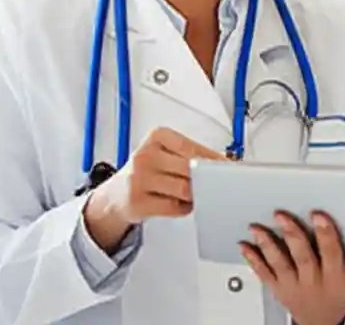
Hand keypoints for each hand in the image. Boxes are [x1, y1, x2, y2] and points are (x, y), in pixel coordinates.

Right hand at [83, 127, 222, 251]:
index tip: (228, 168)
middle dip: (206, 178)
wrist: (116, 195)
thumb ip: (190, 154)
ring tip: (194, 193)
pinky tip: (180, 203)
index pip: (192, 148)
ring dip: (195, 194)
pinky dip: (184, 207)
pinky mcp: (139, 202)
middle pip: (190, 169)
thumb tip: (225, 162)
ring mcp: (140, 179)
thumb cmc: (147, 171)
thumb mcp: (164, 152)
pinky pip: (174, 207)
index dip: (214, 160)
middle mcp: (145, 155)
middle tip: (216, 183)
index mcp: (156, 136)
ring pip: (184, 189)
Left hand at [241, 211, 344, 324]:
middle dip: (292, 234)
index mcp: (336, 274)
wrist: (323, 319)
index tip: (317, 215)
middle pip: (303, 256)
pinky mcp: (278, 288)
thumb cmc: (341, 287)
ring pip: (280, 264)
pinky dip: (253, 259)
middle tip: (281, 214)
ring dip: (267, 245)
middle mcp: (314, 280)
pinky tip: (245, 245)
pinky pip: (263, 274)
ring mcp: (294, 285)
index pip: (332, 252)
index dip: (325, 233)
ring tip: (257, 228)